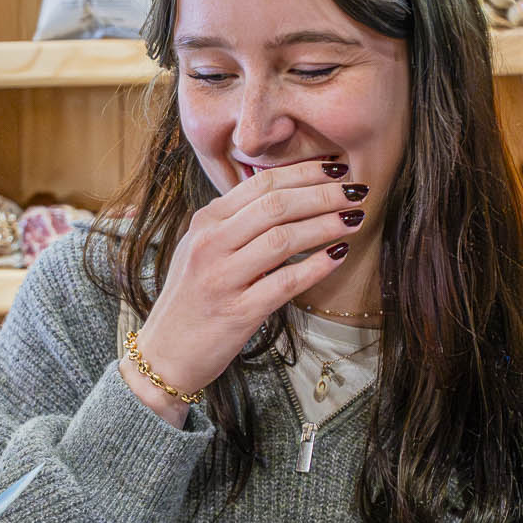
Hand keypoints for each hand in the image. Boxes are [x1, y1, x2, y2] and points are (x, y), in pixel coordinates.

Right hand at [122, 157, 370, 422]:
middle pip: (276, 206)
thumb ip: (235, 223)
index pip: (261, 183)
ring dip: (325, 225)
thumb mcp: (202, 249)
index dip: (305, 172)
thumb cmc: (192, 299)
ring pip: (282, 239)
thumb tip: (287, 196)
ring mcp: (222, 278)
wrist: (165, 353)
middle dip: (323, 194)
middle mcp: (210, 244)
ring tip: (354, 218)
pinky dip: (315, 267)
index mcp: (205, 222)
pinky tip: (338, 256)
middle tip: (357, 191)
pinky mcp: (237, 312)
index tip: (337, 168)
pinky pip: (284, 283)